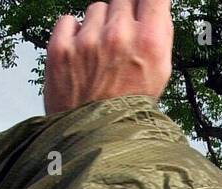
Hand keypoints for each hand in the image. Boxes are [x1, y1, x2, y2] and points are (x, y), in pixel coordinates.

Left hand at [44, 0, 173, 114]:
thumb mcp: (160, 74)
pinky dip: (74, 32)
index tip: (147, 6)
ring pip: (96, 8)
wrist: (95, 140)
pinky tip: (81, 54)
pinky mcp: (60, 47)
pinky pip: (68, 20)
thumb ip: (159, 35)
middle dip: (124, 15)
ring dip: (99, 25)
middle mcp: (119, 36)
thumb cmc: (130, 110)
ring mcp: (87, 40)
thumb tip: (157, 8)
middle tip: (122, 40)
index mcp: (150, 43)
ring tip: (101, 54)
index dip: (150, 2)